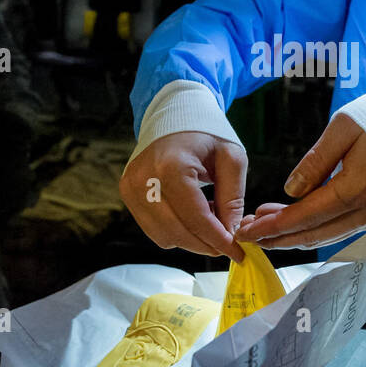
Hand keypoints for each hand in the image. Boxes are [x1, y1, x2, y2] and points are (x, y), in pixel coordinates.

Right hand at [119, 132, 246, 261]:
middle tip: (229, 244)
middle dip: (206, 244)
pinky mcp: (127, 193)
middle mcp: (144, 179)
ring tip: (211, 219)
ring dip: (191, 238)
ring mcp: (131, 188)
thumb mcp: (231, 158)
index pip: (196, 219)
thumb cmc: (206, 133)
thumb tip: (232, 234)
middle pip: (178, 233)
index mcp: (172, 166)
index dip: (219, 241)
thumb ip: (233, 198)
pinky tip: (193, 215)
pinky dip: (176, 231)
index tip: (238, 253)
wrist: (174, 113)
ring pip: (164, 236)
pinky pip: (154, 229)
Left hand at [234, 113, 365, 249]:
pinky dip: (311, 229)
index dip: (274, 225)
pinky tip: (291, 221)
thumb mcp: (343, 127)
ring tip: (261, 226)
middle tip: (246, 233)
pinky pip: (336, 229)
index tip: (246, 230)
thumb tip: (290, 191)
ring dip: (291, 235)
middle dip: (276, 237)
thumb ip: (315, 161)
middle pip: (313, 234)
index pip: (306, 215)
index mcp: (356, 188)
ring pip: (324, 236)